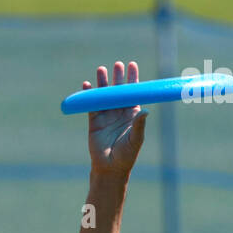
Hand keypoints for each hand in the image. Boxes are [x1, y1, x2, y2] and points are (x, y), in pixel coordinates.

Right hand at [84, 60, 147, 176]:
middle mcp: (119, 112)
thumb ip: (139, 125)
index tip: (132, 65)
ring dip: (102, 82)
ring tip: (101, 69)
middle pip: (118, 89)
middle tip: (117, 65)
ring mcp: (106, 115)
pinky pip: (91, 105)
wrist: (109, 168)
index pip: (132, 92)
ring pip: (103, 94)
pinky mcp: (94, 121)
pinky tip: (86, 85)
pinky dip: (88, 95)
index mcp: (131, 113)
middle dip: (117, 77)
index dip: (132, 78)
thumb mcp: (135, 139)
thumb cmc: (126, 155)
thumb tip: (146, 111)